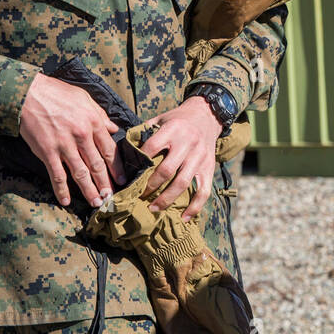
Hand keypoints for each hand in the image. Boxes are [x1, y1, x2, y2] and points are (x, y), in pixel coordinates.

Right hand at [19, 73, 122, 206]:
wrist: (28, 94)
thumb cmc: (56, 93)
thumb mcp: (84, 98)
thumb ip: (100, 115)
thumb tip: (114, 129)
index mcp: (93, 122)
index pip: (109, 150)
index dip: (117, 167)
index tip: (123, 179)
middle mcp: (81, 136)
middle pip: (97, 165)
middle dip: (106, 183)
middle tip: (111, 198)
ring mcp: (64, 145)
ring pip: (80, 173)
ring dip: (89, 190)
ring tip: (96, 203)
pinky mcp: (47, 152)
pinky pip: (57, 175)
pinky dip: (62, 190)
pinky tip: (66, 201)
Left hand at [138, 96, 220, 219]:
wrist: (207, 115)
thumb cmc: (178, 120)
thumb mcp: (161, 119)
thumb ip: (145, 133)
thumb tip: (124, 150)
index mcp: (173, 129)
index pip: (151, 148)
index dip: (138, 164)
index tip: (127, 177)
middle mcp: (188, 143)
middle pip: (166, 170)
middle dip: (149, 186)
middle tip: (138, 197)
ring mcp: (200, 157)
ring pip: (183, 183)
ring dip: (166, 199)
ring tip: (153, 209)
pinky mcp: (209, 168)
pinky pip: (203, 191)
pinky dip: (195, 207)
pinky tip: (184, 218)